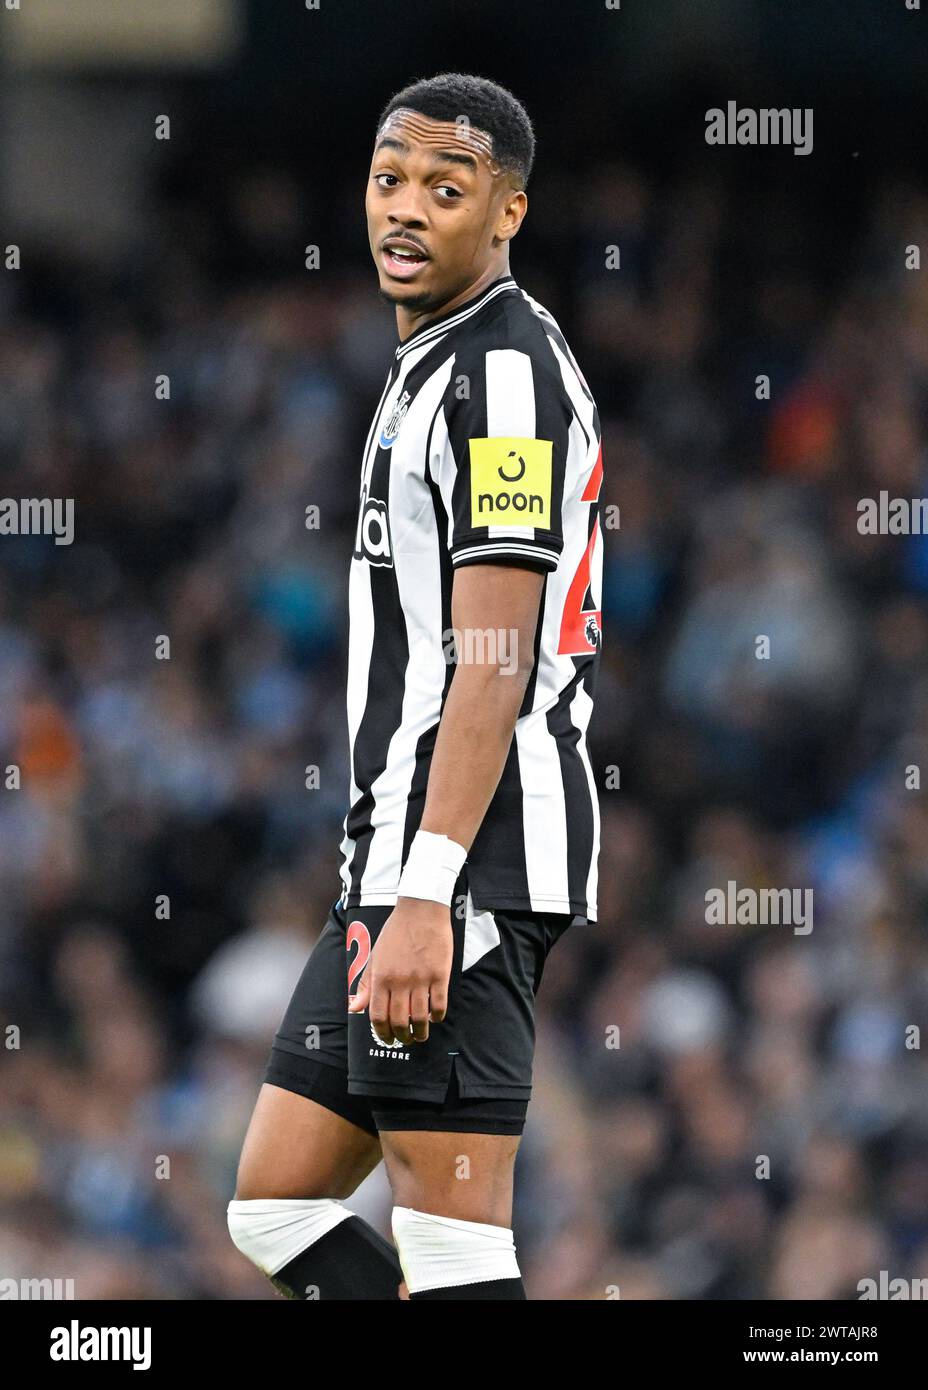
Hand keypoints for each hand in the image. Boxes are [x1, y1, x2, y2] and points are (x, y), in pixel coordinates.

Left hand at [347, 897, 452, 1045]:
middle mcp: (400, 981)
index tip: (387, 1039)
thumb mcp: (375, 956)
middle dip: (401, 1037)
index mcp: (381, 977)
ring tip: (421, 1035)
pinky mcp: (440, 974)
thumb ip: (366, 984)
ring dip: (420, 1033)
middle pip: (399, 1021)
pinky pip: (439, 1005)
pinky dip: (437, 1017)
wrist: (420, 909)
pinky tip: (435, 1018)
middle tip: (405, 1040)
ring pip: (420, 1018)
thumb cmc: (395, 932)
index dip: (382, 1033)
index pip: (378, 1016)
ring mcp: (421, 979)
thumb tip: (354, 1008)